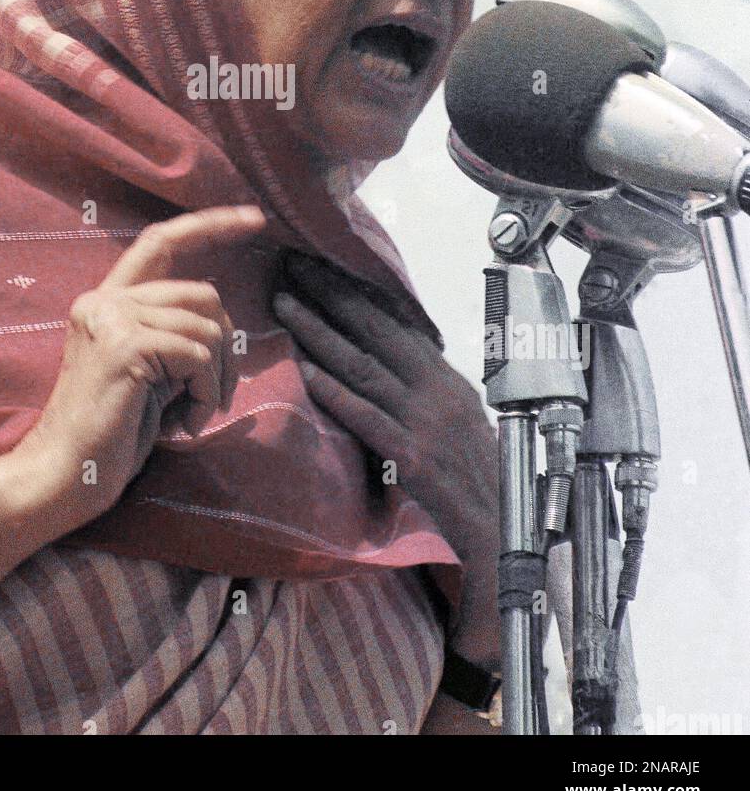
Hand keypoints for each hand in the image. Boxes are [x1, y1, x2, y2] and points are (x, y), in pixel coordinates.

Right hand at [12, 204, 266, 529]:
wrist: (64, 476)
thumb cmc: (111, 435)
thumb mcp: (150, 372)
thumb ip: (174, 336)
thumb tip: (225, 326)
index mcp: (108, 301)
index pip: (162, 241)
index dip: (210, 224)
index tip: (255, 218)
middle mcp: (105, 299)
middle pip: (204, 294)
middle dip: (228, 349)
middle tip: (216, 398)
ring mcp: (112, 318)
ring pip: (209, 328)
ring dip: (216, 381)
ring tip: (191, 416)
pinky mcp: (126, 346)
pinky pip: (201, 357)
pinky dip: (207, 394)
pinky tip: (183, 424)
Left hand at [272, 250, 498, 670]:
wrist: (505, 527)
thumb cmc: (481, 476)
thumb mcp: (458, 417)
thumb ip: (424, 388)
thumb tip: (391, 357)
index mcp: (445, 378)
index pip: (395, 322)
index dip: (356, 290)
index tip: (322, 263)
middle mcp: (435, 390)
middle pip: (374, 331)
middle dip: (331, 294)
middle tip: (294, 264)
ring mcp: (423, 422)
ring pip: (362, 367)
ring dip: (318, 332)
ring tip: (284, 306)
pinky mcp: (411, 458)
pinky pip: (367, 419)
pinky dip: (336, 393)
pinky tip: (307, 372)